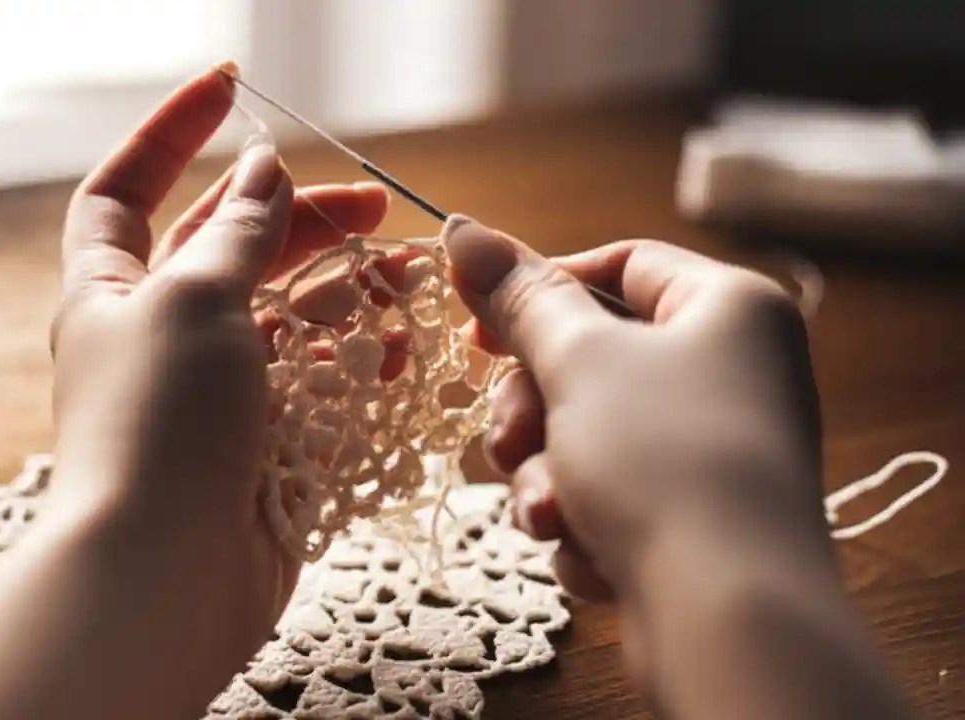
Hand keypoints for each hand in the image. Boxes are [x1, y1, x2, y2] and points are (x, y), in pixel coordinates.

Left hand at [0, 66, 406, 719]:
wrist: (163, 574)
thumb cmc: (158, 424)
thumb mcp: (191, 299)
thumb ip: (233, 231)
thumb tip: (259, 167)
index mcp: (112, 290)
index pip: (125, 188)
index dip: (170, 132)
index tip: (233, 86)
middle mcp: (159, 337)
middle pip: (232, 252)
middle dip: (301, 222)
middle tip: (375, 211)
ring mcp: (214, 397)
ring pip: (288, 322)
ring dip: (348, 294)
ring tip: (411, 278)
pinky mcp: (262, 448)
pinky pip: (316, 386)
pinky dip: (358, 364)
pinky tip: (403, 350)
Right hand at [445, 217, 829, 599]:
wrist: (727, 615)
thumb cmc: (662, 460)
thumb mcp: (579, 360)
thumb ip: (520, 296)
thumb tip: (463, 227)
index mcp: (729, 309)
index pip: (619, 265)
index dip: (542, 288)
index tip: (477, 322)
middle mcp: (731, 371)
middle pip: (592, 358)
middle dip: (535, 408)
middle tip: (513, 437)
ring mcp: (713, 448)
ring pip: (586, 434)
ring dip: (547, 473)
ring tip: (552, 510)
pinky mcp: (692, 517)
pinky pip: (609, 493)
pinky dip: (584, 518)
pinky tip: (590, 548)